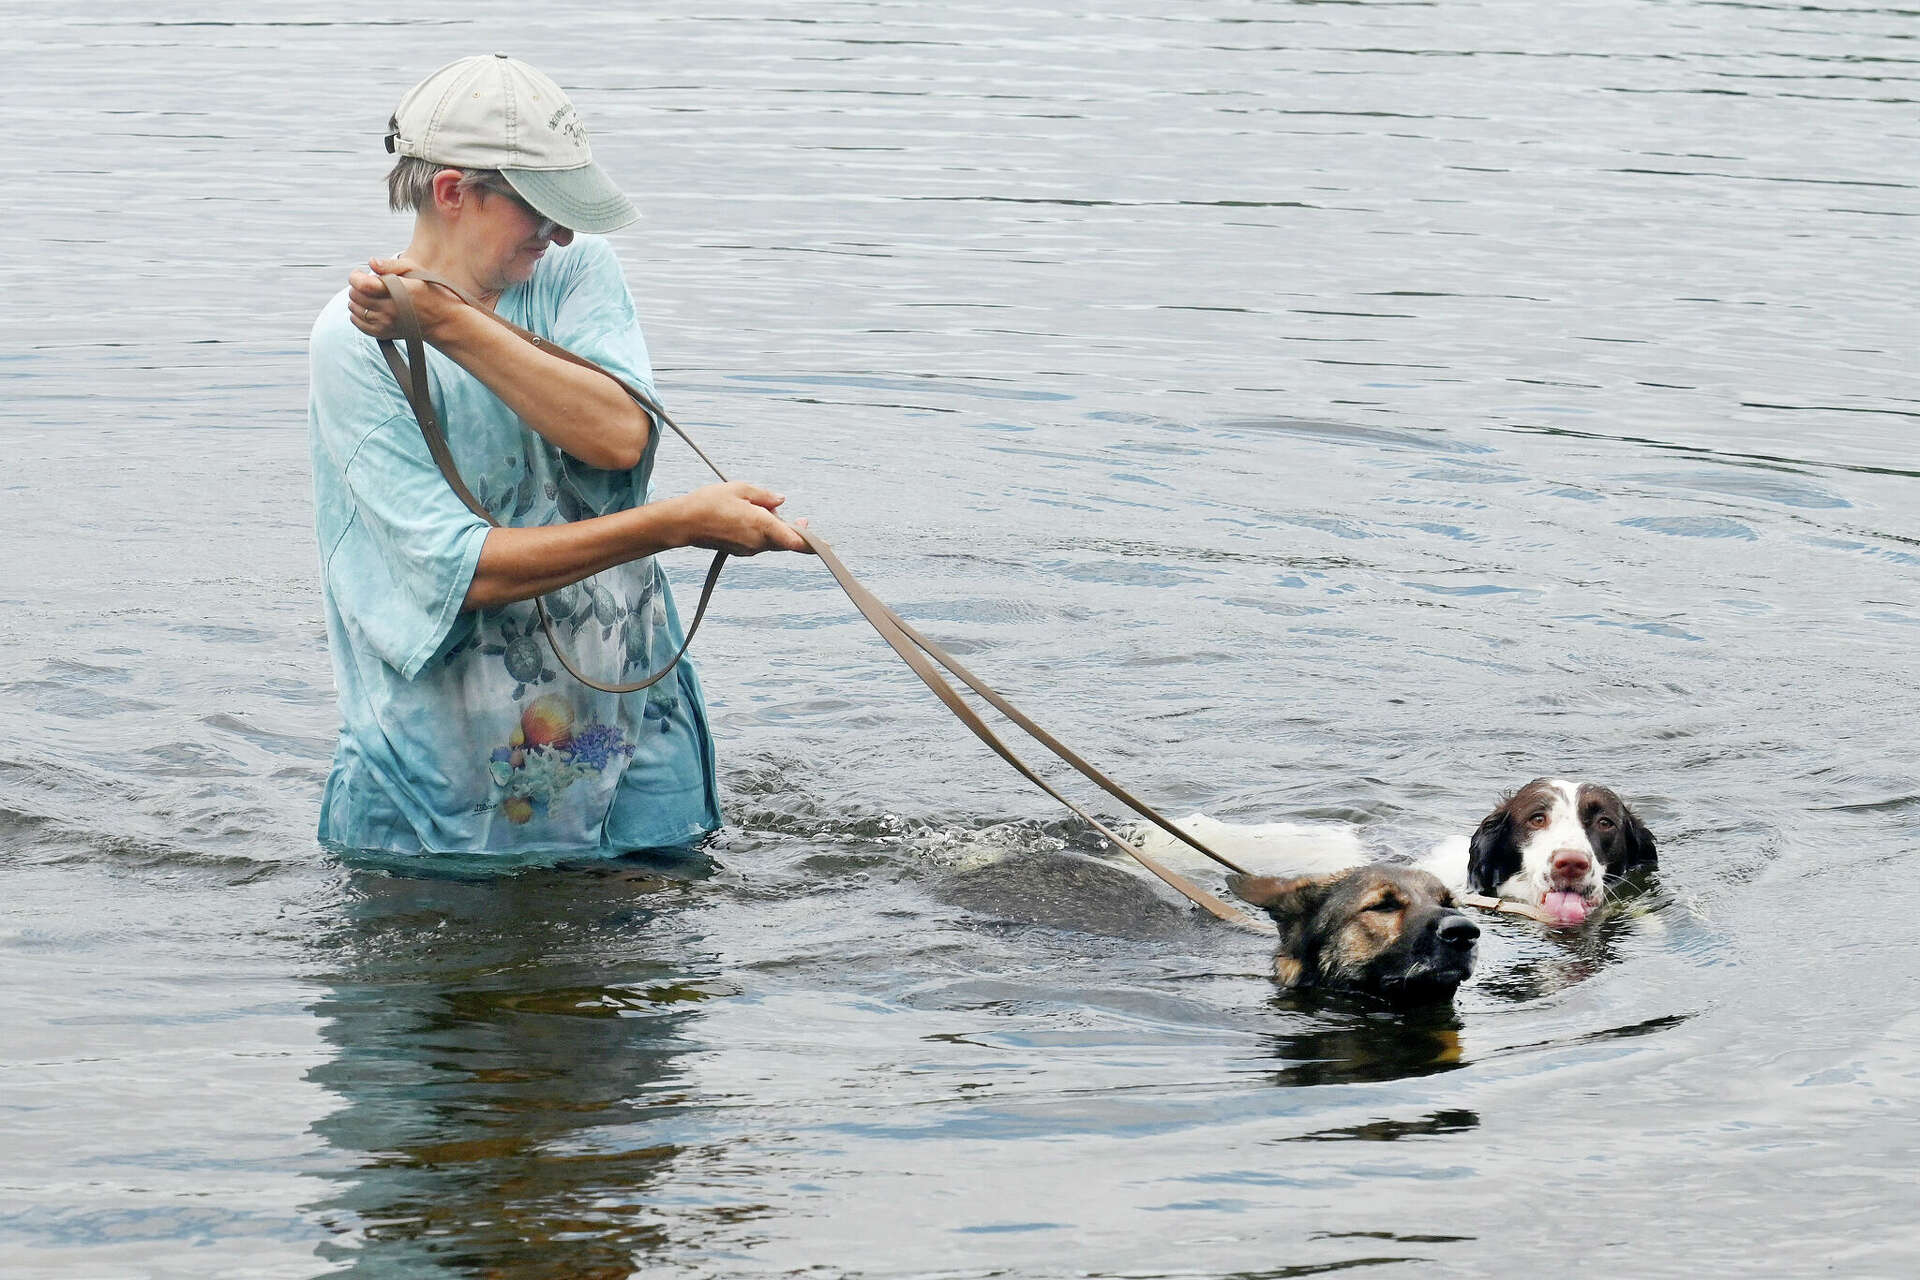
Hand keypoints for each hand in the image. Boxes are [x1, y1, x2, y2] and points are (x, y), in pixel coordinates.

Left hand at [345, 257, 460, 340]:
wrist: (442, 320)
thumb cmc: (429, 291)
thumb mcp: (415, 270)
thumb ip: (391, 265)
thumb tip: (371, 262)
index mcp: (397, 290)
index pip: (361, 284)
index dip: (355, 276)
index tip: (361, 272)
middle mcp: (390, 309)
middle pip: (355, 296)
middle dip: (357, 286)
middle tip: (367, 283)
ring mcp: (386, 323)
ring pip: (354, 309)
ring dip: (357, 300)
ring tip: (369, 295)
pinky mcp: (383, 333)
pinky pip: (358, 323)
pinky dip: (357, 315)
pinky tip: (367, 308)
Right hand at [672, 482, 812, 555]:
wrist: (683, 523)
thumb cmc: (709, 503)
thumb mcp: (739, 489)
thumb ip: (764, 496)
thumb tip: (781, 502)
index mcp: (762, 525)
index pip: (795, 541)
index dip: (813, 544)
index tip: (828, 547)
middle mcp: (758, 542)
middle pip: (787, 541)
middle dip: (795, 529)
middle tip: (804, 519)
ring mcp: (749, 549)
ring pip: (774, 541)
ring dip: (777, 528)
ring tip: (766, 508)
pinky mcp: (741, 551)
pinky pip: (761, 542)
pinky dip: (764, 532)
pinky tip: (754, 517)